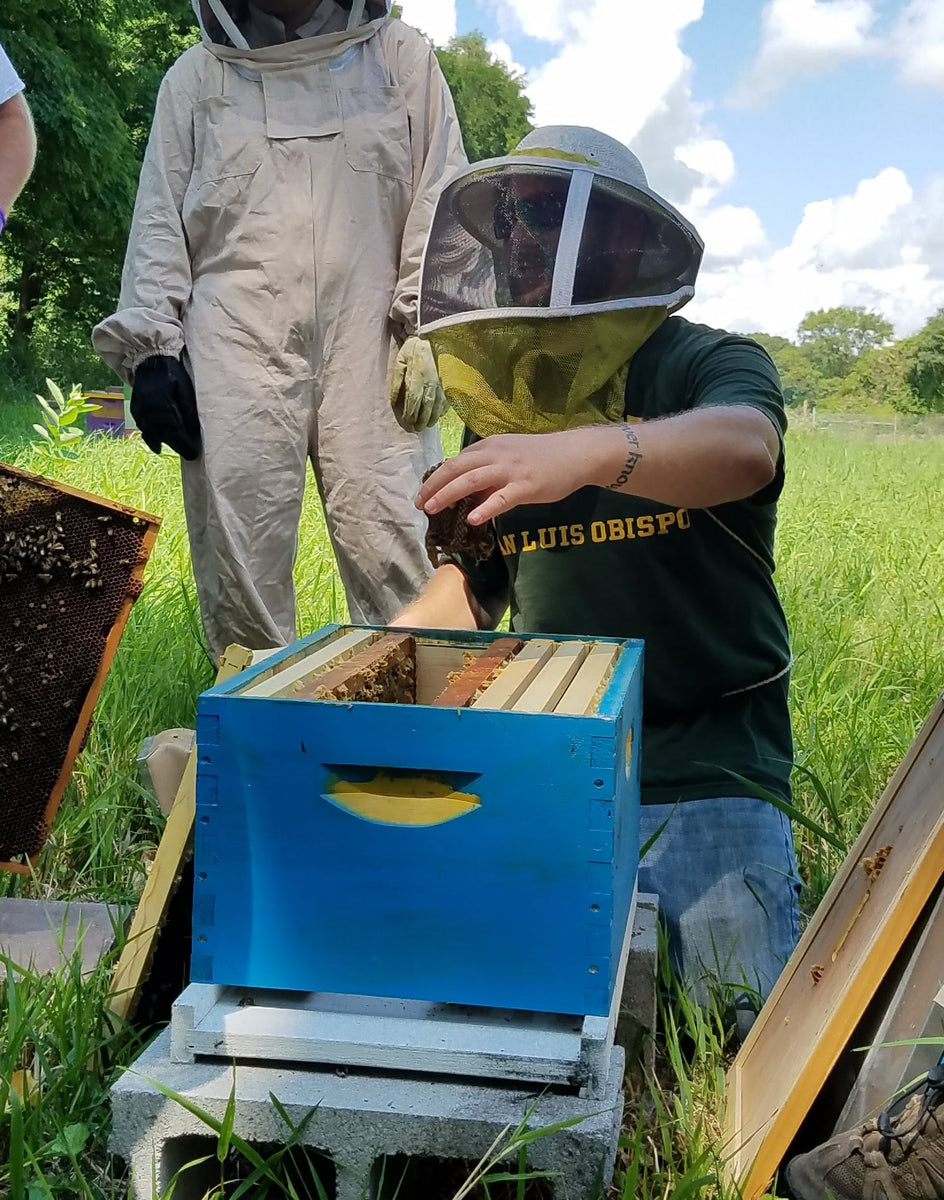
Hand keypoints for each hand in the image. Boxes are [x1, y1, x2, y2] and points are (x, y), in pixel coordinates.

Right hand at [130, 355, 201, 459]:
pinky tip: (158, 443)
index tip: (194, 454)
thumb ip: (188, 411)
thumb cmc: (173, 375)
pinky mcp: (135, 409)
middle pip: (164, 435)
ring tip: (175, 448)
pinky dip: (152, 436)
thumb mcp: (185, 391)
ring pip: (153, 433)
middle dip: (177, 445)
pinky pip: (144, 427)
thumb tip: (193, 433)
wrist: (150, 360)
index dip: (185, 445)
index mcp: (164, 406)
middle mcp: (150, 411)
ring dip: (164, 441)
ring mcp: (140, 411)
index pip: (176, 432)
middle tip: (189, 454)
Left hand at [388, 336, 447, 431]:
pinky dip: (441, 410)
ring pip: (438, 407)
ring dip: (431, 418)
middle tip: (416, 429)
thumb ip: (396, 381)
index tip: (407, 423)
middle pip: (426, 408)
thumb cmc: (415, 348)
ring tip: (426, 425)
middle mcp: (432, 383)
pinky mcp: (450, 383)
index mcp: (417, 377)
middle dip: (421, 421)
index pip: (413, 401)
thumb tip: (393, 401)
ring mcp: (443, 384)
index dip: (410, 414)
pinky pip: (446, 401)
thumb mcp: (400, 360)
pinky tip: (437, 415)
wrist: (436, 335)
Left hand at [416, 430, 600, 524]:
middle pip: (455, 468)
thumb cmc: (543, 456)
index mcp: (489, 446)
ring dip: (447, 494)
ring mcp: (510, 470)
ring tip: (432, 509)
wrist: (576, 453)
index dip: (437, 478)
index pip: (456, 461)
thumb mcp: (510, 456)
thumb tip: (468, 493)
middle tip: (419, 504)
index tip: (424, 493)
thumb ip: (488, 471)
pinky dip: (485, 508)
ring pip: (471, 480)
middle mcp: (495, 454)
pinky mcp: (526, 486)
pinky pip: (501, 498)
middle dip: (433, 486)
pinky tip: (472, 519)